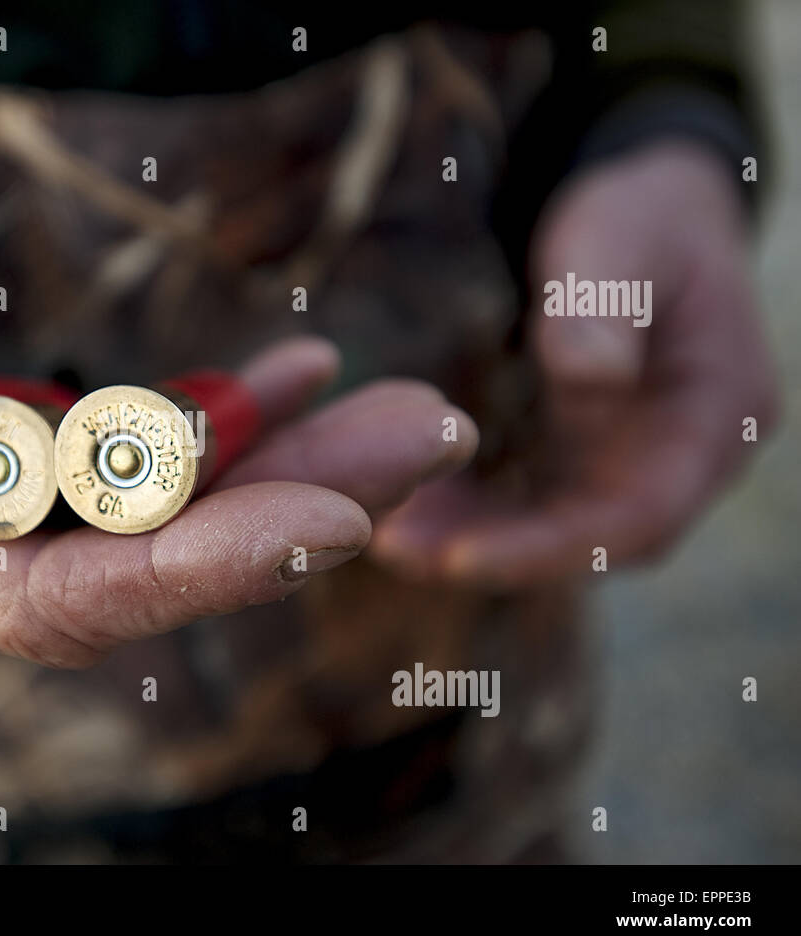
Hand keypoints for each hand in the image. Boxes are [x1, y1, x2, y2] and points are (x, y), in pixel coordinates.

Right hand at [0, 241, 477, 665]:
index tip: (330, 526)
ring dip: (299, 460)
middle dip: (297, 505)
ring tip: (415, 412)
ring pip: (180, 500)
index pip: (65, 598)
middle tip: (431, 436)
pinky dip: (239, 410)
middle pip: (161, 553)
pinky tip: (313, 372)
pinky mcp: (38, 454)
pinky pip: (155, 442)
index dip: (192, 568)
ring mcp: (19, 507)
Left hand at [370, 141, 779, 585]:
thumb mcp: (621, 242)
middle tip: (393, 548)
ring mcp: (632, 462)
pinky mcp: (587, 457)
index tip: (459, 558)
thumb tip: (592, 377)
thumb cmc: (638, 216)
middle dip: (493, 553)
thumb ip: (603, 308)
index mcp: (716, 417)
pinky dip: (470, 507)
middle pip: (589, 539)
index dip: (550, 549)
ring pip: (550, 528)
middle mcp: (681, 459)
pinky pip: (528, 501)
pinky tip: (403, 499)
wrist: (643, 210)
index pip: (639, 517)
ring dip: (470, 536)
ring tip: (384, 532)